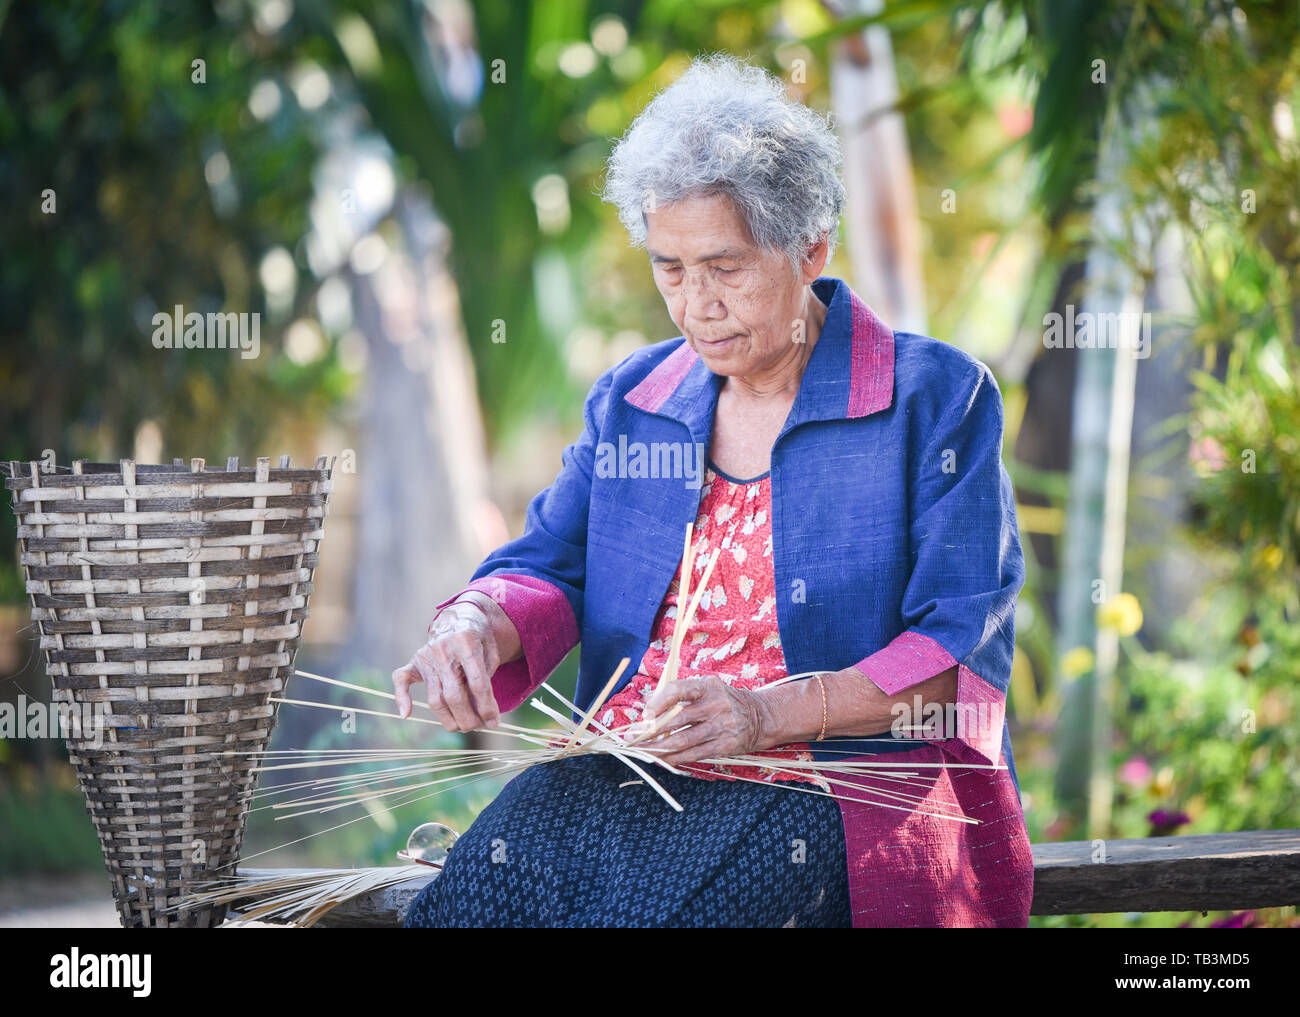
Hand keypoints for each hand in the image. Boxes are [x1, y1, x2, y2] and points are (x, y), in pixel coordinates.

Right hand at [392, 600, 501, 731]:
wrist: (458, 617)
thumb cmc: (479, 638)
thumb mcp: (492, 650)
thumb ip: (487, 677)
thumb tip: (483, 711)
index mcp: (466, 641)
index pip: (477, 682)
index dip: (486, 706)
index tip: (494, 721)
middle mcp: (443, 649)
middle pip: (454, 695)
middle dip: (469, 717)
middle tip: (479, 726)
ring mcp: (427, 656)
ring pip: (435, 698)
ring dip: (449, 719)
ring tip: (465, 727)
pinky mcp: (415, 662)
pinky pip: (401, 679)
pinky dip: (401, 697)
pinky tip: (406, 714)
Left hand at [634, 676, 767, 766]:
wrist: (760, 717)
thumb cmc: (724, 701)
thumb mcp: (707, 689)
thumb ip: (682, 697)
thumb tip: (648, 714)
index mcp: (708, 687)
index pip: (678, 690)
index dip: (658, 702)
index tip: (644, 715)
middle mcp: (716, 705)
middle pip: (677, 719)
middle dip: (651, 731)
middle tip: (631, 739)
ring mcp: (722, 726)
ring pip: (683, 740)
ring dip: (658, 748)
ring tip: (641, 752)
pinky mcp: (725, 746)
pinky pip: (694, 754)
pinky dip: (675, 759)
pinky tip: (661, 760)